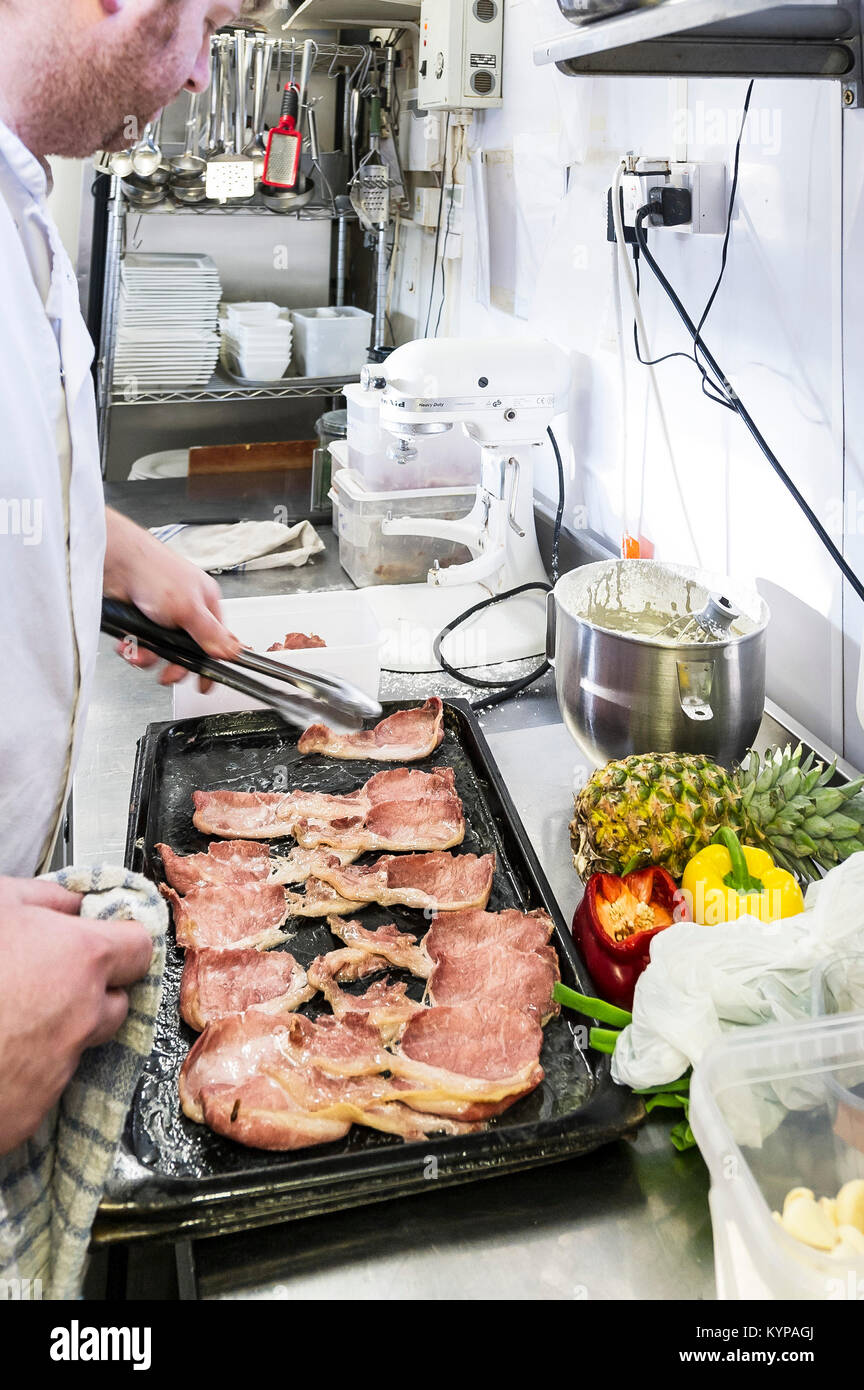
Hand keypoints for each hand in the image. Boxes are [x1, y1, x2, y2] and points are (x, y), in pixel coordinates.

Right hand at [0, 877, 153, 1153]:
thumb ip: (44, 899)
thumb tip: (71, 902)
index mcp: (81, 959)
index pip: (139, 947)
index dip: (121, 941)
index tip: (103, 939)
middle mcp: (82, 1015)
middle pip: (117, 1001)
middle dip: (93, 990)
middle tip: (46, 979)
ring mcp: (59, 1068)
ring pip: (78, 1044)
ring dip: (56, 1030)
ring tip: (9, 1015)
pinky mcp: (31, 1112)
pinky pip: (41, 1086)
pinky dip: (23, 1070)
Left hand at [104, 507, 240, 690]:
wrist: (114, 562)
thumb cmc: (154, 572)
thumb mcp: (188, 609)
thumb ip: (210, 634)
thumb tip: (232, 652)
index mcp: (205, 604)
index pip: (217, 641)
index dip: (211, 663)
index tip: (205, 683)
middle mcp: (186, 610)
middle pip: (187, 651)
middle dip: (174, 664)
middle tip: (168, 675)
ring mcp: (161, 616)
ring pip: (161, 651)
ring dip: (149, 657)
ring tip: (141, 653)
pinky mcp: (140, 619)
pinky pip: (141, 644)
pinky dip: (134, 647)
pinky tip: (129, 643)